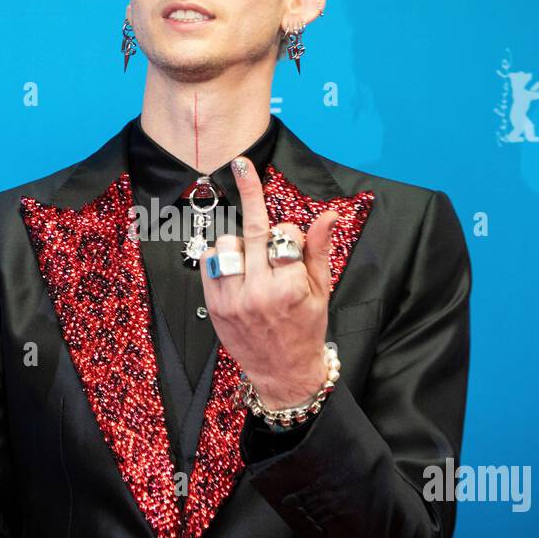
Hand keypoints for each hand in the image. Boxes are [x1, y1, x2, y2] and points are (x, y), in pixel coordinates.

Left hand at [199, 157, 338, 408]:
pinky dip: (220, 256)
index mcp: (291, 287)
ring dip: (240, 242)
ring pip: (228, 244)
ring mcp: (233, 299)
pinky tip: (234, 266)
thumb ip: (319, 250)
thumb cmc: (307, 329)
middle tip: (242, 164)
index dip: (289, 234)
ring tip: (251, 259)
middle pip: (253, 231)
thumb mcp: (322, 290)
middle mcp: (259, 291)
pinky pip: (210, 263)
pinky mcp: (215, 306)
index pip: (284, 235)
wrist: (283, 373)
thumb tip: (329, 214)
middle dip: (250, 192)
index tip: (291, 243)